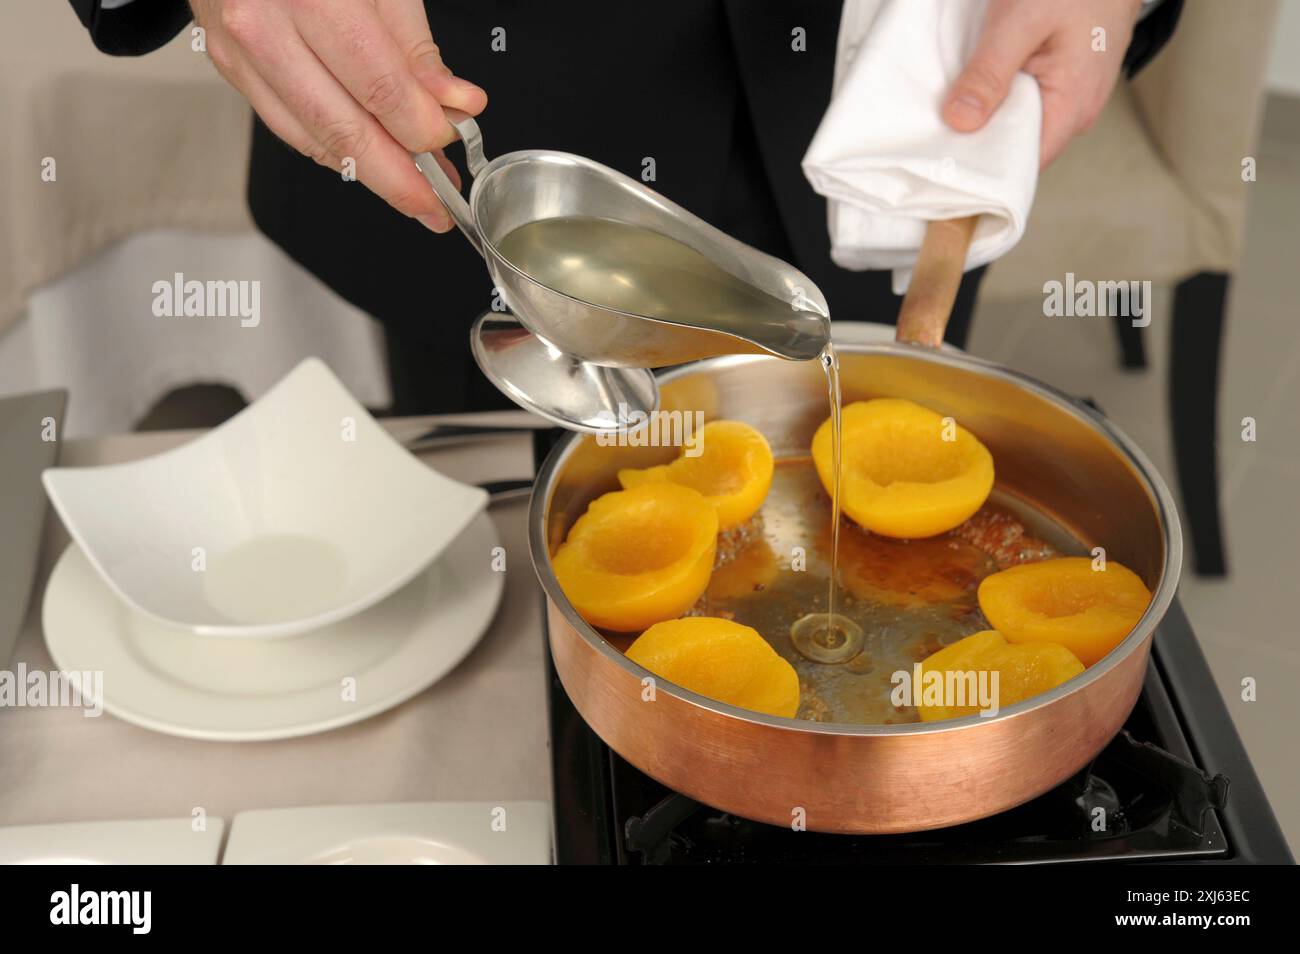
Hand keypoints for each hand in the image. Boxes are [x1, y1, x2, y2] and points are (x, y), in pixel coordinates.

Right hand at [192, 0, 486, 230]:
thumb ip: (414, 44)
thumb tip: (455, 104)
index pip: (378, 87)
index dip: (422, 127)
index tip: (453, 139)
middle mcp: (265, 25)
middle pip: (344, 129)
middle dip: (399, 178)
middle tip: (438, 205)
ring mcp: (241, 51)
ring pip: (314, 138)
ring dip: (371, 173)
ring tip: (415, 190)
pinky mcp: (231, 68)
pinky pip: (289, 128)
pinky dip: (334, 152)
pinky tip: (370, 161)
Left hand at [942, 0, 1142, 168]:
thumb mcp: (1020, 21)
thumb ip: (990, 73)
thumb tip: (959, 122)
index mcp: (1072, 106)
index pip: (1022, 164)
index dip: (982, 167)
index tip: (944, 160)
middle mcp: (1077, 110)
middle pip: (1017, 147)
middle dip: (978, 142)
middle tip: (936, 133)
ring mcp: (1073, 96)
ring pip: (1020, 123)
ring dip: (987, 116)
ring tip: (951, 110)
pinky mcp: (1064, 80)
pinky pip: (1026, 102)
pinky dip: (999, 97)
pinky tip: (976, 88)